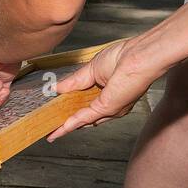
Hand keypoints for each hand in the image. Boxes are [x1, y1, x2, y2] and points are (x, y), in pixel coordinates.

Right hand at [46, 38, 160, 141]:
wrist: (137, 56)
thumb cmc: (123, 56)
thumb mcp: (91, 70)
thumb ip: (74, 81)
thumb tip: (56, 88)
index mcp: (107, 94)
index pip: (86, 106)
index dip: (70, 110)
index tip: (54, 115)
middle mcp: (110, 105)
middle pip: (85, 118)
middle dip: (67, 123)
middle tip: (50, 128)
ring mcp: (110, 108)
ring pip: (84, 121)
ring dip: (67, 126)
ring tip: (52, 131)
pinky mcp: (108, 108)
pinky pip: (87, 117)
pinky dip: (73, 123)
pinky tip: (61, 127)